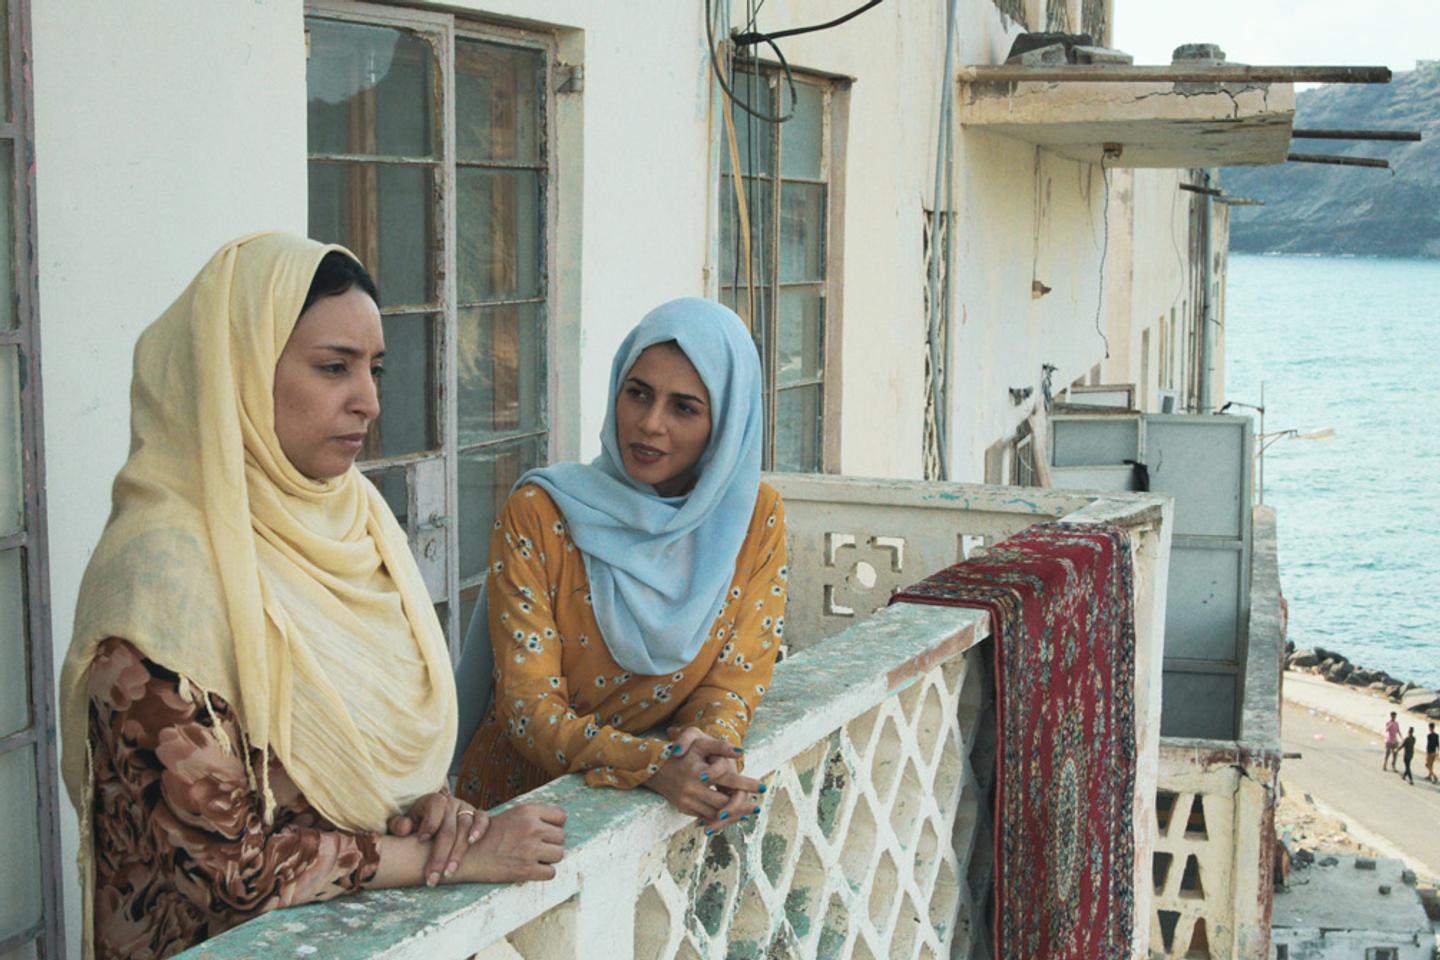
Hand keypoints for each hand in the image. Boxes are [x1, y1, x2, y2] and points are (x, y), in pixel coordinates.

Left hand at [388, 791, 488, 886]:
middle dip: (440, 855)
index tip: (421, 840)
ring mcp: (465, 809)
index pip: (435, 806)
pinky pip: (483, 819)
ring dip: (458, 853)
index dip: (429, 823)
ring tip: (449, 872)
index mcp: (432, 801)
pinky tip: (472, 842)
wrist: (430, 823)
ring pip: (465, 827)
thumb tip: (404, 828)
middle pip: (448, 828)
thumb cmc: (415, 826)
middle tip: (432, 877)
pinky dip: (480, 829)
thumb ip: (399, 825)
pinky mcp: (477, 816)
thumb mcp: (403, 824)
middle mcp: (451, 803)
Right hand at [461, 803, 567, 882]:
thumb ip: (534, 817)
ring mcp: (530, 848)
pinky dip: (543, 873)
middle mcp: (532, 827)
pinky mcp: (527, 869)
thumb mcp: (512, 815)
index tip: (547, 832)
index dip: (555, 826)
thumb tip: (558, 826)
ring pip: (559, 854)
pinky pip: (551, 872)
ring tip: (535, 858)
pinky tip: (531, 869)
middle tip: (538, 848)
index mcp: (528, 811)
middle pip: (561, 837)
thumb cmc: (487, 836)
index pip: (561, 817)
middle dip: (552, 843)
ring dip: (549, 858)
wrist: (467, 855)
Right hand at [643, 727, 762, 832]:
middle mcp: (692, 788)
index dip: (747, 784)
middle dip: (742, 806)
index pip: (728, 780)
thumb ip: (720, 746)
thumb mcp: (699, 742)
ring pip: (715, 813)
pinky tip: (730, 816)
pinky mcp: (683, 808)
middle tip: (757, 808)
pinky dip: (718, 818)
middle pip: (724, 803)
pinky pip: (704, 816)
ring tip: (747, 814)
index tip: (763, 787)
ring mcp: (687, 800)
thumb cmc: (683, 751)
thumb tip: (741, 752)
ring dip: (732, 815)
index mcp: (698, 771)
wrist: (655, 766)